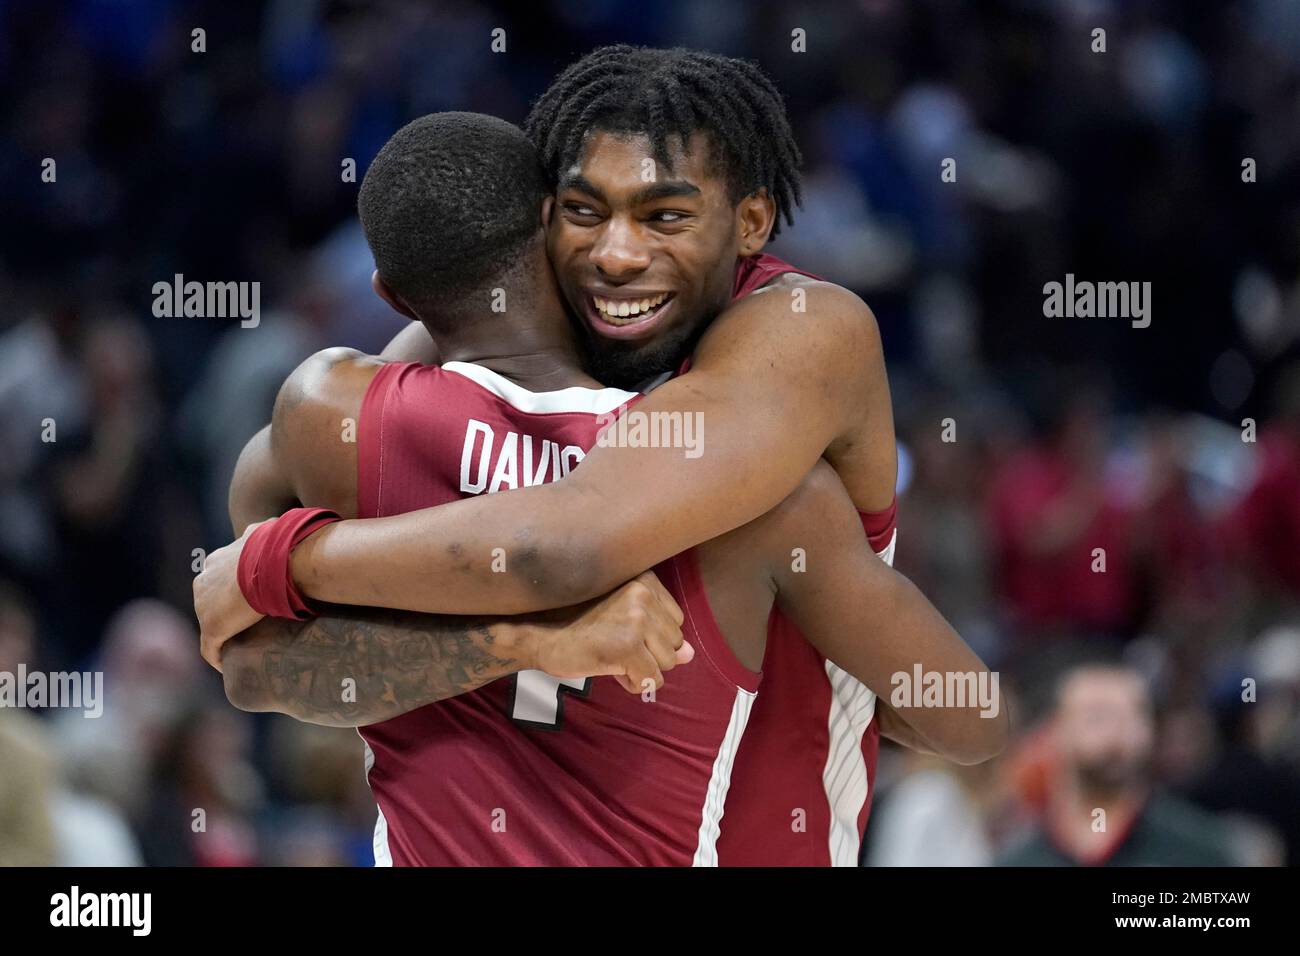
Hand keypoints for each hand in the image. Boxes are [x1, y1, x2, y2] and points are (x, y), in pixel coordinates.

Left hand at [194, 521, 267, 670]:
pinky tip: (226, 665)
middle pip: (210, 599)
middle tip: (247, 620)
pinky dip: (217, 657)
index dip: (232, 587)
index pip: (219, 576)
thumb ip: (266, 534)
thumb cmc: (276, 546)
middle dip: (223, 608)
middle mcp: (204, 580)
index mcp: (215, 560)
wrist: (274, 563)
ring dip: (222, 631)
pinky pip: (210, 649)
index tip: (249, 594)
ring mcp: (204, 606)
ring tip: (240, 642)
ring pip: (210, 622)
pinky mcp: (211, 627)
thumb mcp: (268, 531)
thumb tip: (282, 525)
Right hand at [530, 571, 692, 693]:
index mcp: (644, 580)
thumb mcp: (621, 617)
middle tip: (614, 647)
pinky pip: (652, 679)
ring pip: (668, 662)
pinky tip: (612, 671)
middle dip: (649, 654)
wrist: (538, 634)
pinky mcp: (628, 647)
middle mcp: (643, 594)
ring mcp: (636, 620)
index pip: (676, 620)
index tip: (621, 633)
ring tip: (613, 657)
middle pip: (675, 643)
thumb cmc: (577, 624)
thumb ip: (659, 632)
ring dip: (642, 669)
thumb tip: (690, 654)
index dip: (651, 637)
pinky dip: (634, 684)